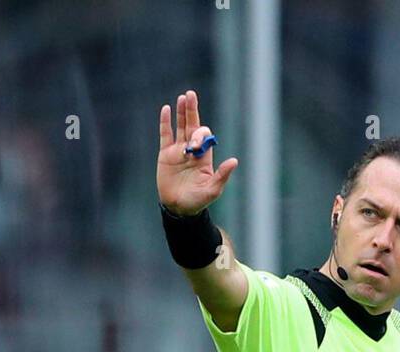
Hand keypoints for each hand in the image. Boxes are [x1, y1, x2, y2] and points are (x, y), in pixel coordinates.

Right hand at [157, 90, 238, 215]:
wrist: (179, 208)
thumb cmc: (198, 201)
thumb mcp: (213, 190)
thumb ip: (222, 175)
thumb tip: (234, 161)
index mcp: (204, 156)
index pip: (203, 137)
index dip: (199, 136)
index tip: (194, 146)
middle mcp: (192, 150)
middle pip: (192, 125)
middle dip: (192, 111)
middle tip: (190, 94)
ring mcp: (178, 151)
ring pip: (180, 126)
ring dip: (181, 112)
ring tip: (182, 97)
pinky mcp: (165, 154)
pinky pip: (165, 135)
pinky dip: (165, 122)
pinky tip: (166, 109)